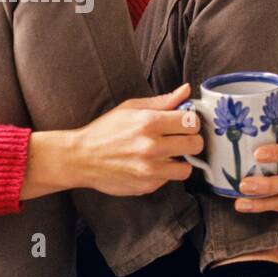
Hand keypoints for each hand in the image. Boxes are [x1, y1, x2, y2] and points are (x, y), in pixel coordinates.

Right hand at [71, 81, 203, 196]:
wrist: (82, 158)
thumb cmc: (106, 130)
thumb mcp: (130, 108)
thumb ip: (162, 101)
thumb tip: (185, 90)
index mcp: (148, 122)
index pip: (192, 122)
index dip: (191, 122)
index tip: (184, 124)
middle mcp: (151, 146)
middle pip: (195, 145)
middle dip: (190, 140)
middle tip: (180, 139)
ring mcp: (150, 169)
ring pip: (187, 168)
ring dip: (180, 161)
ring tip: (168, 155)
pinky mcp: (147, 186)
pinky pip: (169, 180)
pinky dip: (164, 173)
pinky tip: (151, 165)